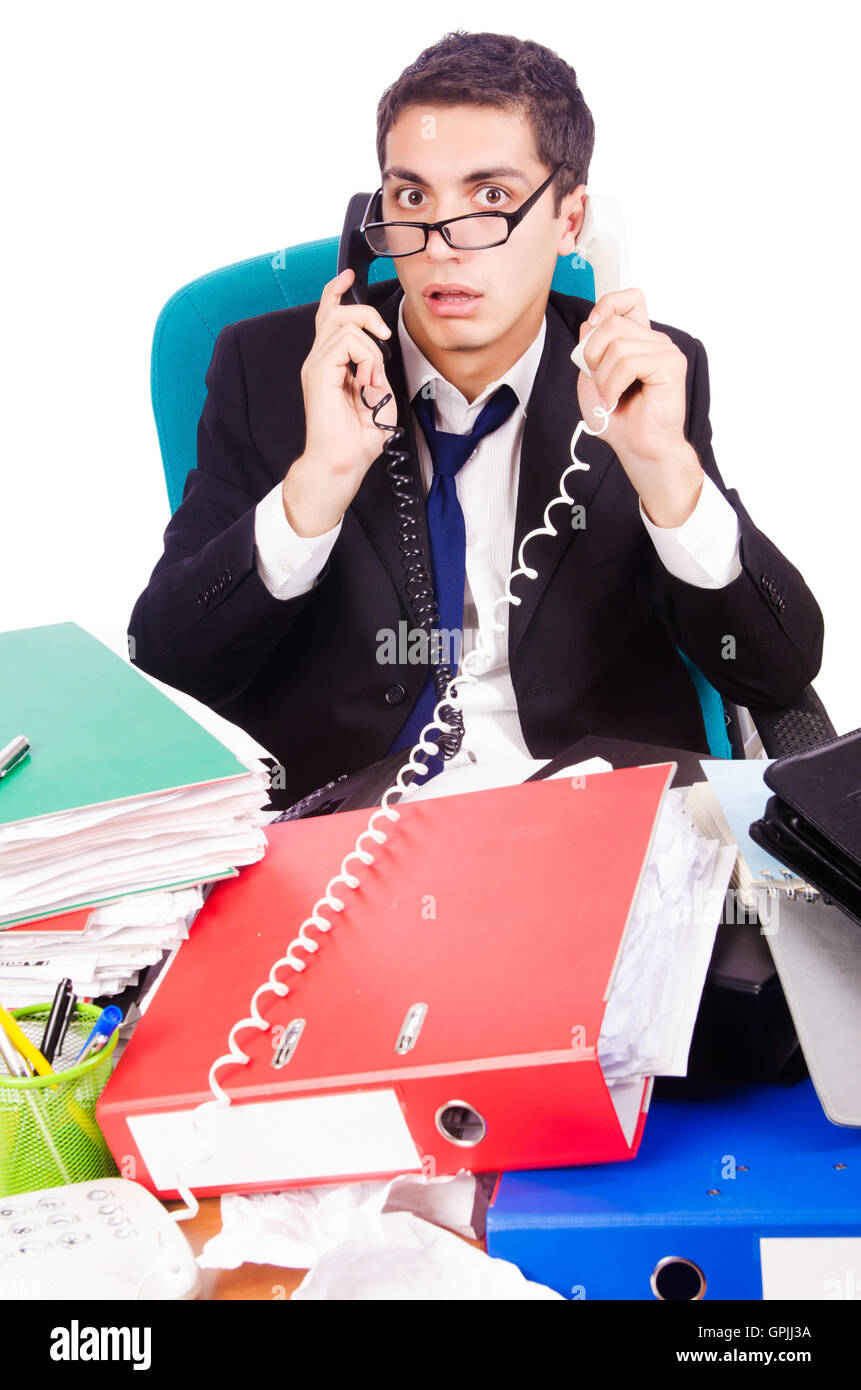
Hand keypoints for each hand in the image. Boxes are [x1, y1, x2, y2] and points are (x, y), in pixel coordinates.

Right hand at [284, 268, 397, 535]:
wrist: (342, 462)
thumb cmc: (357, 439)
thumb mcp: (379, 395)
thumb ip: (376, 368)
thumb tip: (376, 354)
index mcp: (330, 364)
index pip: (329, 316)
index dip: (337, 292)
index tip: (349, 276)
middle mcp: (320, 360)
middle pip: (336, 311)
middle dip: (366, 314)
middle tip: (383, 340)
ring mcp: (317, 365)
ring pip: (344, 323)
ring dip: (370, 348)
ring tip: (373, 378)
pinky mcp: (319, 372)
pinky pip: (346, 342)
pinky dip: (366, 358)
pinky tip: (367, 381)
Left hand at [576, 288, 704, 526]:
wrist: (637, 448)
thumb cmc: (618, 418)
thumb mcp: (589, 379)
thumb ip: (587, 349)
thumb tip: (590, 322)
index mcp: (638, 339)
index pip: (630, 298)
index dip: (607, 304)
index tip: (592, 326)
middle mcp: (654, 340)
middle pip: (611, 323)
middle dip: (592, 355)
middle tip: (599, 382)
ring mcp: (665, 350)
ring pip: (617, 345)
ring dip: (603, 378)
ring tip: (610, 398)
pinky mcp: (671, 364)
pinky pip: (629, 362)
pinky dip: (613, 385)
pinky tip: (617, 400)